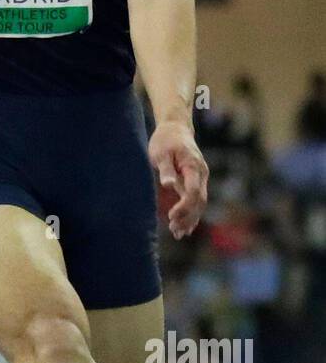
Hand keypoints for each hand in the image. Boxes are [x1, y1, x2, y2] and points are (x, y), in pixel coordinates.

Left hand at [148, 120, 208, 239]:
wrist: (175, 129)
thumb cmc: (166, 140)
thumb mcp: (161, 152)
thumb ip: (166, 169)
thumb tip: (168, 184)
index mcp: (193, 167)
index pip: (194, 191)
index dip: (184, 206)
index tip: (171, 216)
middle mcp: (200, 174)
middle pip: (199, 201)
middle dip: (188, 217)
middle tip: (174, 231)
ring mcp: (200, 178)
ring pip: (199, 203)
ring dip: (190, 219)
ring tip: (178, 234)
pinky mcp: (195, 182)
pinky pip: (196, 201)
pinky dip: (192, 214)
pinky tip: (185, 228)